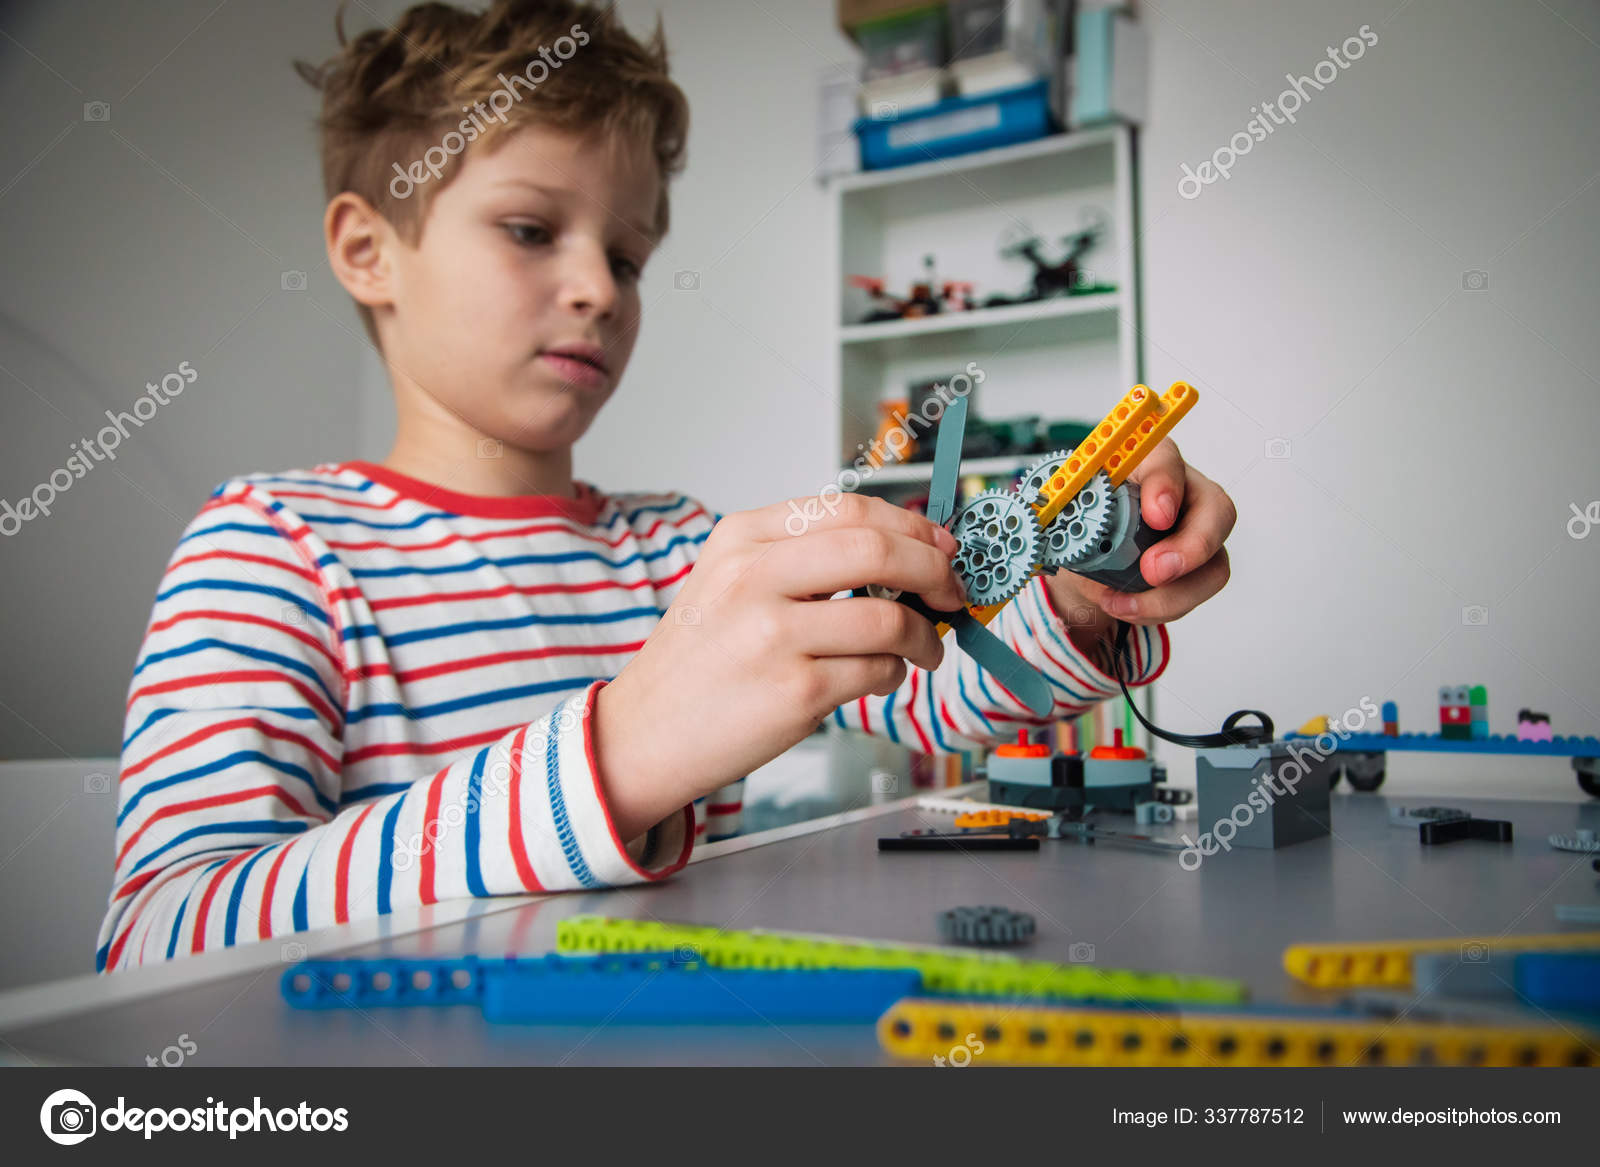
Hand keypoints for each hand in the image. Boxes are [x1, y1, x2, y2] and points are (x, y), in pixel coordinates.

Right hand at [592, 493, 965, 839]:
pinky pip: (876, 671)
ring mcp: (773, 636)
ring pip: (888, 618)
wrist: (645, 732)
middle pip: (876, 550)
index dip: (911, 525)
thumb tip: (906, 549)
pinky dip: (894, 674)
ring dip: (923, 635)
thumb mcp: (730, 582)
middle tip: (952, 592)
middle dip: (933, 570)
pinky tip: (880, 678)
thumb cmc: (702, 660)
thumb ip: (803, 558)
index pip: (849, 510)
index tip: (941, 546)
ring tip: (924, 649)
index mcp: (741, 539)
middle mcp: (754, 578)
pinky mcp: (795, 692)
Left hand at [1044, 438, 1234, 636]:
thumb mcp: (1068, 510)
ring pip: (1213, 563)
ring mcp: (1199, 530)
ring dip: (1169, 594)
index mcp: (1146, 461)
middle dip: (1190, 548)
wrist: (1084, 552)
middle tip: (1152, 572)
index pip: (1166, 460)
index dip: (1165, 486)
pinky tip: (1124, 606)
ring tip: (1120, 603)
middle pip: (1218, 511)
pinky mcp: (1201, 566)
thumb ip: (1070, 511)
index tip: (1156, 516)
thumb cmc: (1083, 519)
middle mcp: (1184, 489)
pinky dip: (1160, 607)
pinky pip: (1197, 592)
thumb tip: (1057, 521)